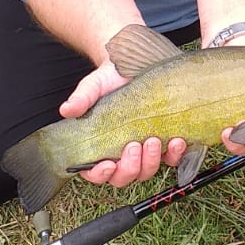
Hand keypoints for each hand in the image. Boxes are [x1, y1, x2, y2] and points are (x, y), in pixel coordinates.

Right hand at [59, 63, 186, 188]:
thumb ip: (81, 98)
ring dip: (151, 161)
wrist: (134, 67)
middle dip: (130, 167)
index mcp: (99, 147)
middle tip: (135, 146)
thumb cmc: (110, 80)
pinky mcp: (164, 146)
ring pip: (146, 172)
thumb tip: (67, 109)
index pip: (95, 172)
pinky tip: (177, 141)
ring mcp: (143, 153)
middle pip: (123, 177)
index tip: (108, 164)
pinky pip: (171, 160)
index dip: (100, 174)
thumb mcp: (93, 86)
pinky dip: (175, 154)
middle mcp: (120, 155)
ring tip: (155, 141)